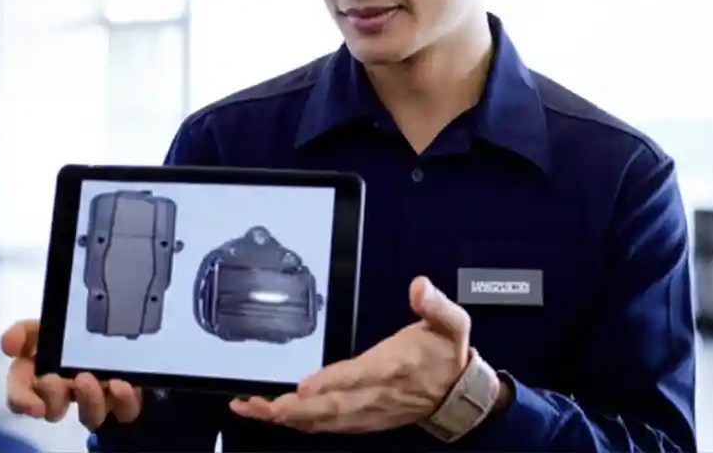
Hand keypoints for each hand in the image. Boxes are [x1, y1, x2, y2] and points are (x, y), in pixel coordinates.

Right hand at [1, 319, 142, 429]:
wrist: (114, 334)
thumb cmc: (68, 334)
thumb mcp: (44, 326)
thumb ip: (24, 332)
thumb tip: (7, 343)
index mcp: (40, 375)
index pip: (21, 394)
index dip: (24, 402)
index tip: (34, 406)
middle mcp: (65, 393)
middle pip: (52, 408)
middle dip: (53, 397)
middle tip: (57, 380)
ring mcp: (94, 400)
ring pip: (89, 415)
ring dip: (88, 400)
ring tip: (90, 379)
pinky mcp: (122, 402)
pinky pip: (124, 409)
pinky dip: (122, 399)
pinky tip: (120, 385)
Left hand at [230, 276, 469, 433]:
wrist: (458, 394)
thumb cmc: (446, 356)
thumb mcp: (452, 323)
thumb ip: (435, 304)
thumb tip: (420, 286)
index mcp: (393, 366)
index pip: (357, 376)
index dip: (330, 382)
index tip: (303, 386)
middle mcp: (376, 394)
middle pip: (330, 405)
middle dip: (293, 407)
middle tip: (259, 404)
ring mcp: (368, 411)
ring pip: (323, 419)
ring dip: (288, 416)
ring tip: (254, 408)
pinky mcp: (362, 420)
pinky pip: (327, 426)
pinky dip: (299, 423)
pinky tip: (276, 416)